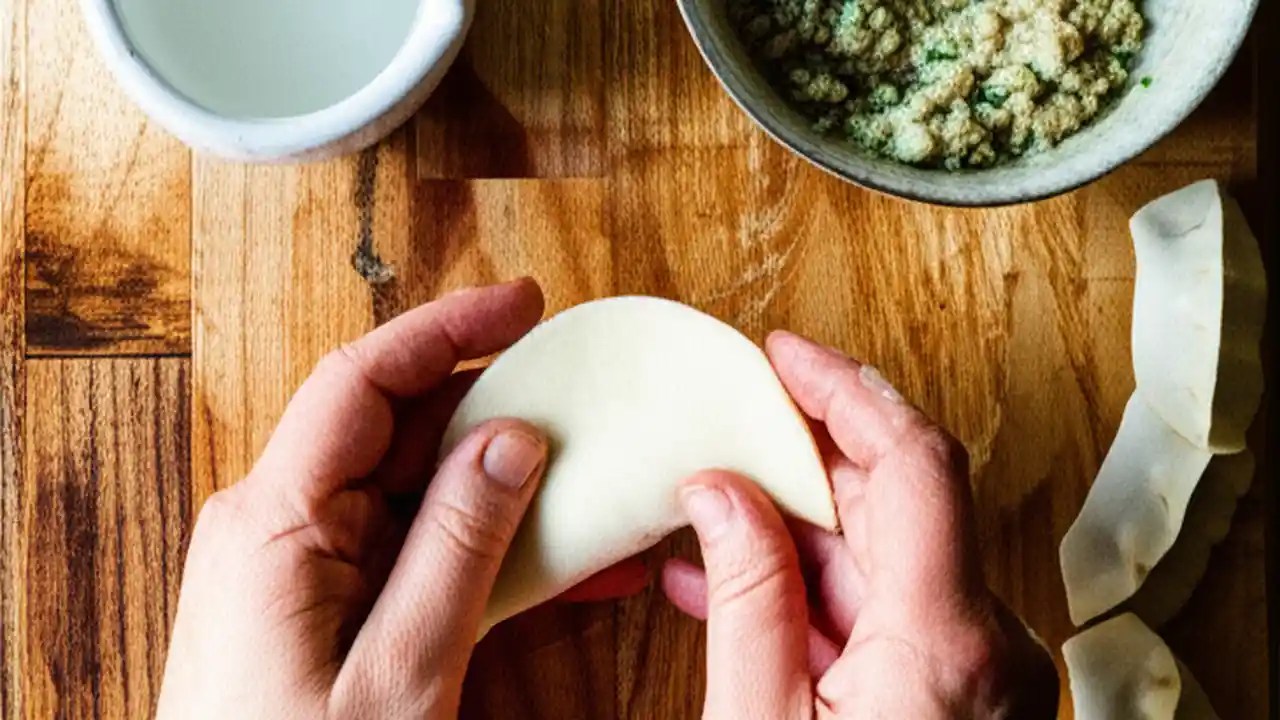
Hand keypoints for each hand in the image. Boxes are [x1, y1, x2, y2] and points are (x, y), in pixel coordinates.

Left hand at [157, 279, 644, 719]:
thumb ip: (456, 549)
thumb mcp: (397, 670)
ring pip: (410, 484)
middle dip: (492, 407)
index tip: (522, 303)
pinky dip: (475, 540)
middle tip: (579, 403)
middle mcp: (279, 520)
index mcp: (276, 520)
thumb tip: (511, 441)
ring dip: (496, 484)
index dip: (446, 327)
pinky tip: (548, 557)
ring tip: (584, 489)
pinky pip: (406, 538)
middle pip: (395, 426)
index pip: (362, 382)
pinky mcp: (321, 592)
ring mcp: (299, 557)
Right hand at [661, 332, 1058, 717]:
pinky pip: (895, 613)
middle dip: (809, 458)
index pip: (914, 462)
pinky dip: (824, 595)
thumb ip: (745, 605)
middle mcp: (989, 646)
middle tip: (739, 425)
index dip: (847, 391)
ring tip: (720, 514)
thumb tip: (720, 495)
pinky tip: (750, 589)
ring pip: (893, 559)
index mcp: (945, 642)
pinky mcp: (970, 696)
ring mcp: (987, 672)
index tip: (789, 358)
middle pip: (901, 503)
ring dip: (804, 532)